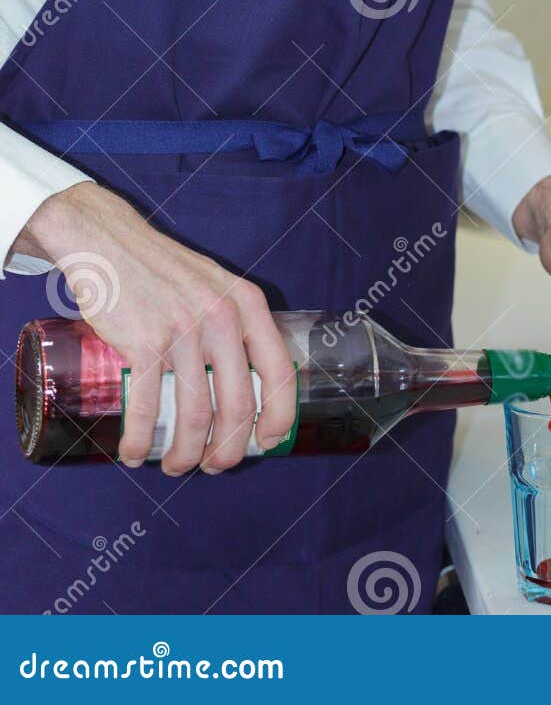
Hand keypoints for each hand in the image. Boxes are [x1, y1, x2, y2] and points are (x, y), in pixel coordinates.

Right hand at [17, 181, 295, 473]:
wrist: (110, 243)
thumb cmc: (164, 271)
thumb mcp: (216, 287)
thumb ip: (234, 326)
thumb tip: (246, 387)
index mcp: (247, 305)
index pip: (280, 370)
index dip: (279, 415)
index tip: (267, 442)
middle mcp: (222, 318)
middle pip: (237, 405)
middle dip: (227, 449)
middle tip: (213, 466)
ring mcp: (183, 331)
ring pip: (193, 415)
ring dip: (184, 454)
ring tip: (175, 466)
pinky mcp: (143, 342)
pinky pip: (144, 407)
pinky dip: (138, 441)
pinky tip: (133, 453)